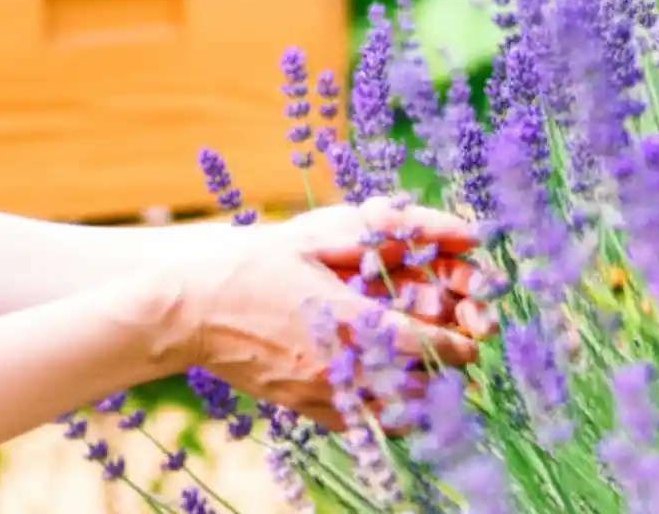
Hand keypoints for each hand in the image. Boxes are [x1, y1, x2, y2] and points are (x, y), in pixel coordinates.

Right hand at [174, 197, 492, 430]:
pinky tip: (391, 401)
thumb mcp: (315, 241)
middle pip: (416, 385)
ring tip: (430, 382)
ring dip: (417, 398)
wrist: (188, 309)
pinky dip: (381, 417)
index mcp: (347, 318)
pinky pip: (356, 425)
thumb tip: (441, 232)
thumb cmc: (252, 265)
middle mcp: (338, 363)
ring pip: (390, 412)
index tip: (469, 340)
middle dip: (442, 373)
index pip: (425, 344)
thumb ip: (380, 239)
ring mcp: (318, 391)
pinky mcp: (299, 406)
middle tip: (455, 361)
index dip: (455, 345)